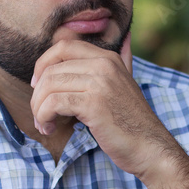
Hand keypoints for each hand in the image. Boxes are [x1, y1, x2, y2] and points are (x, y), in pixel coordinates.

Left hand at [29, 39, 182, 181]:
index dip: (43, 65)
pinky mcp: (94, 104)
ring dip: (39, 109)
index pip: (63, 47)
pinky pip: (53, 103)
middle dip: (38, 95)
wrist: (150, 148)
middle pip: (51, 69)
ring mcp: (100, 82)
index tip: (40, 88)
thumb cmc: (131, 124)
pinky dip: (44, 117)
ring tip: (45, 125)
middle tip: (40, 115)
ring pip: (49, 86)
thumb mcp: (122, 86)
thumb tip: (121, 40)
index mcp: (108, 58)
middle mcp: (104, 64)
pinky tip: (50, 128)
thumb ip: (113, 66)